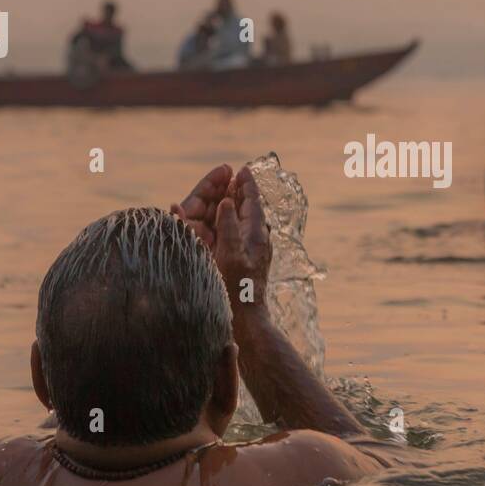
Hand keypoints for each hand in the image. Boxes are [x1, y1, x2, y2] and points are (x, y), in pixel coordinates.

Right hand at [172, 164, 271, 305]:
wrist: (247, 316)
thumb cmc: (236, 287)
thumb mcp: (230, 254)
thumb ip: (229, 226)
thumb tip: (225, 202)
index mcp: (255, 235)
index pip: (252, 202)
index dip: (247, 185)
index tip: (243, 169)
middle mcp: (258, 240)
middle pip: (250, 209)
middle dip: (242, 192)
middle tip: (235, 177)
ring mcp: (255, 250)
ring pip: (247, 221)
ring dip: (238, 206)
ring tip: (231, 195)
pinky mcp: (250, 260)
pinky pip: (243, 232)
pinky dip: (235, 221)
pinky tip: (229, 224)